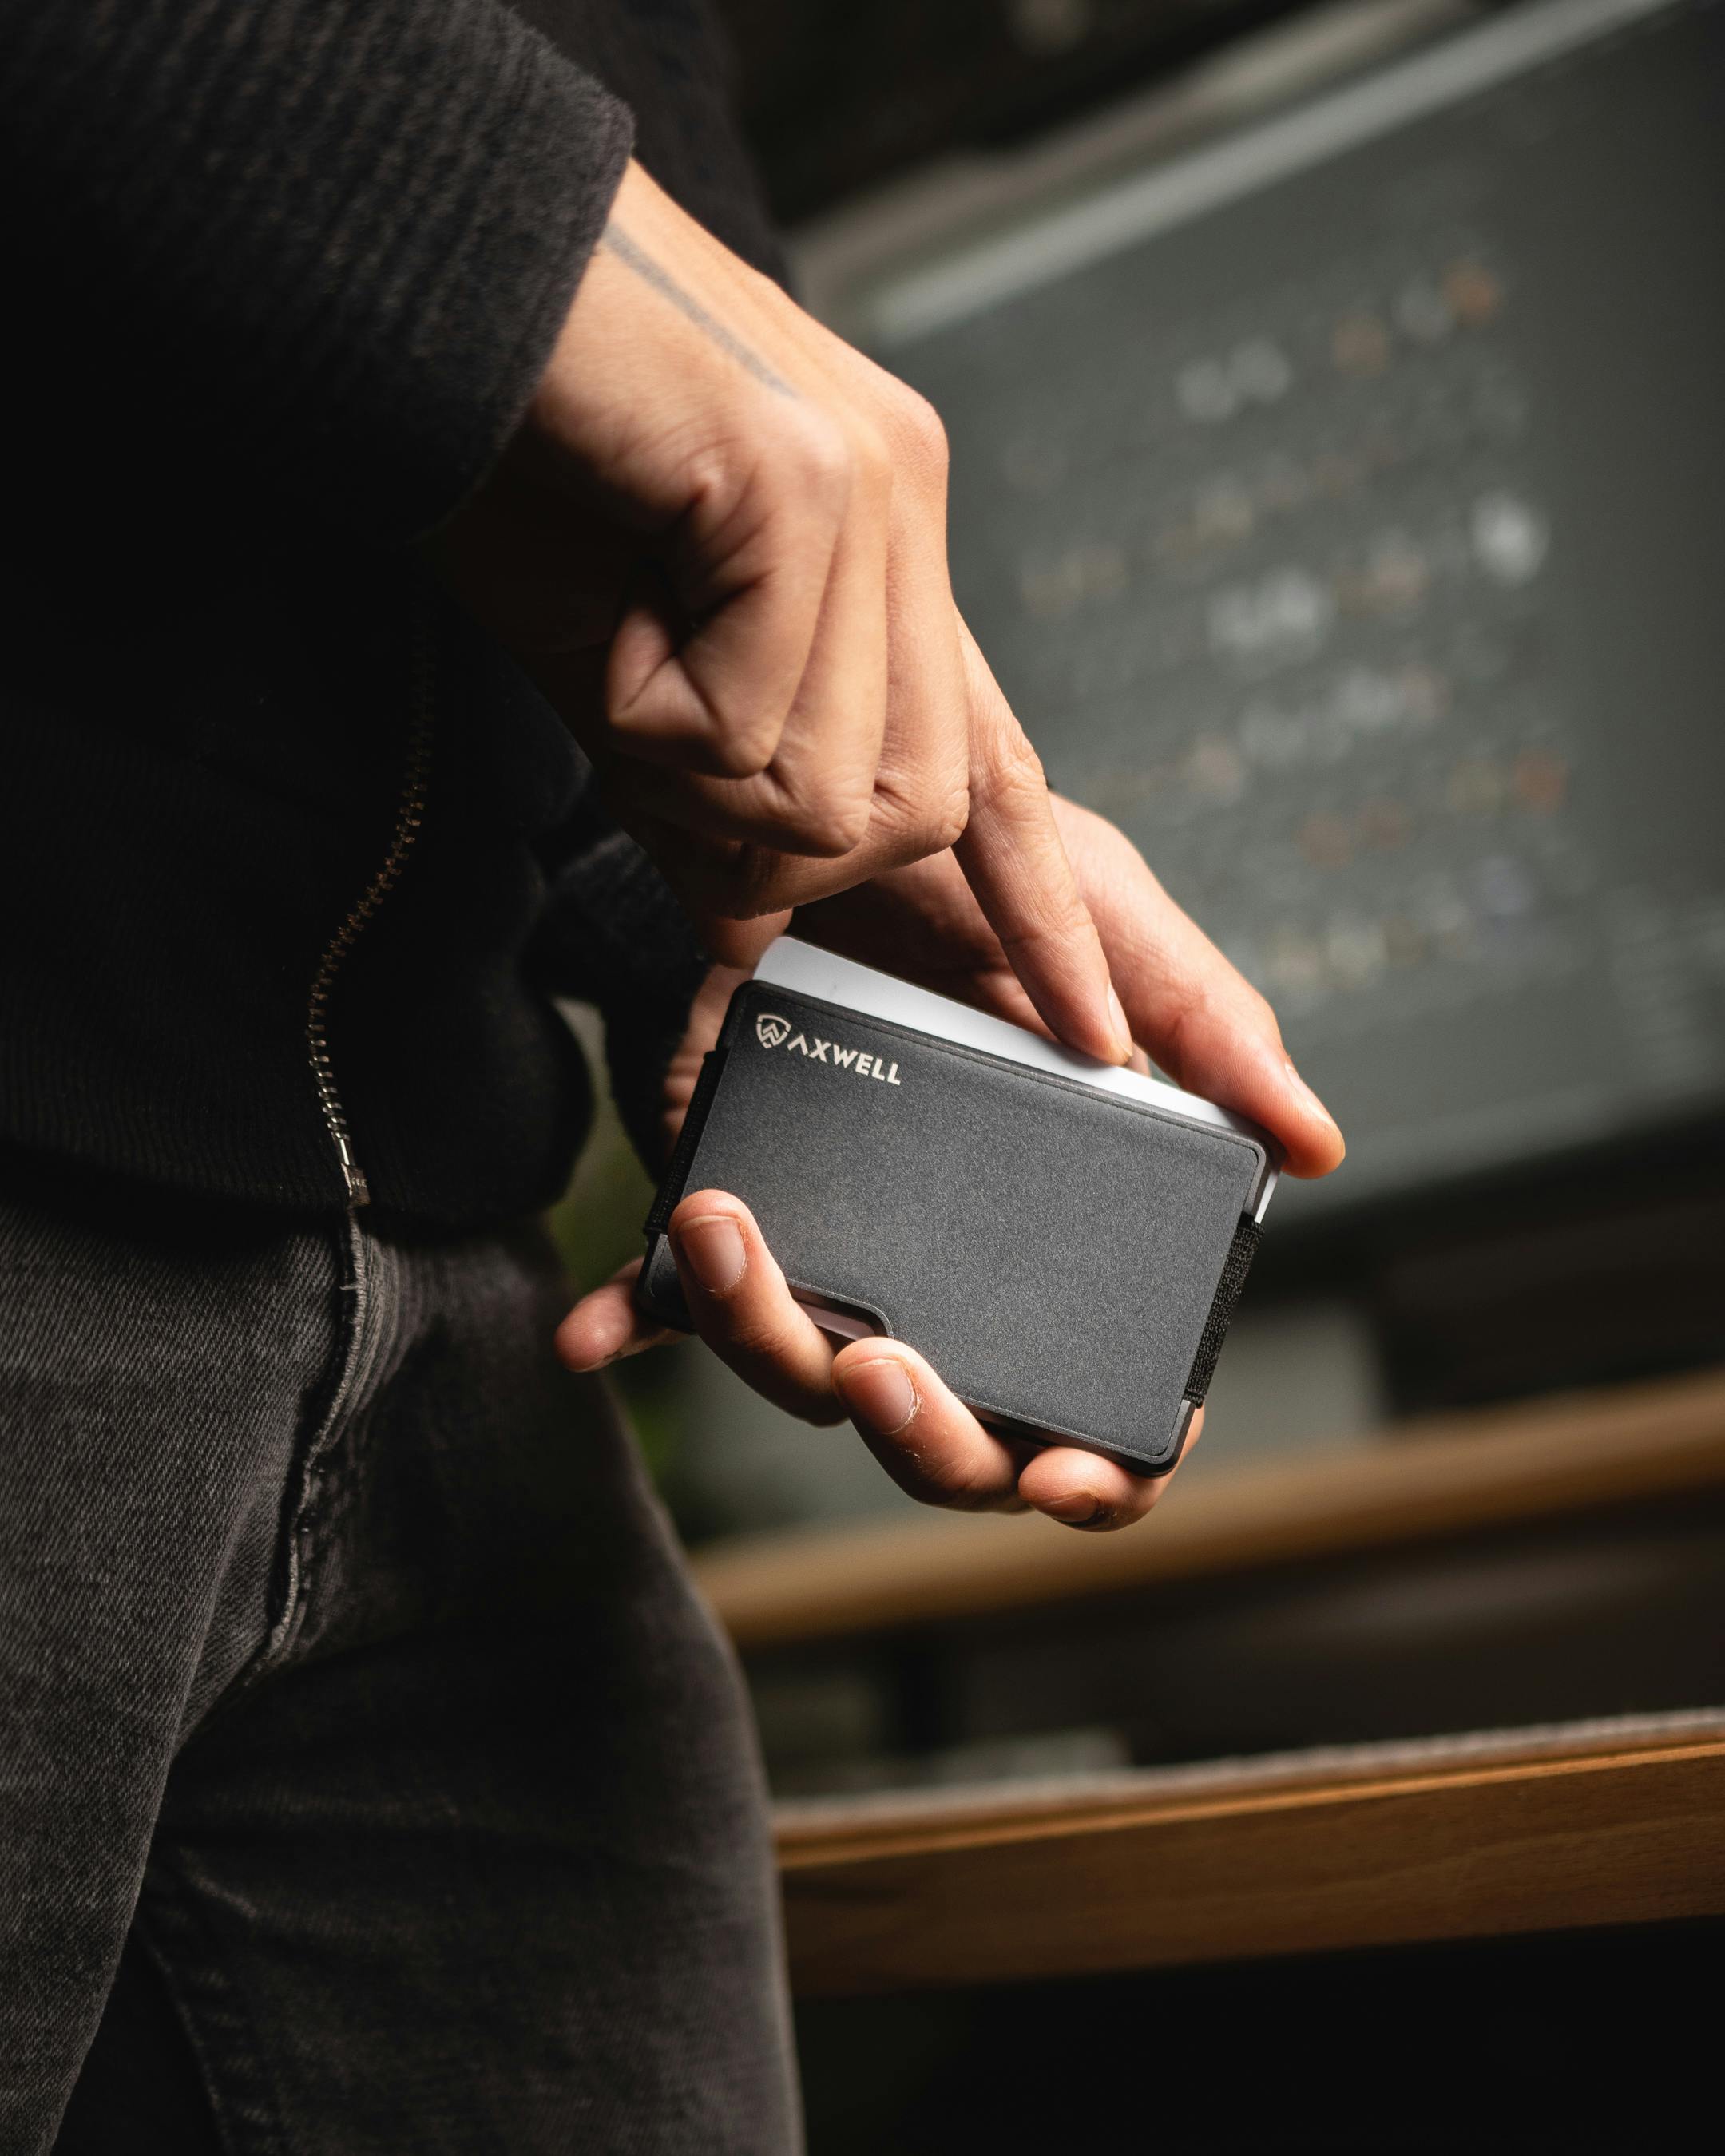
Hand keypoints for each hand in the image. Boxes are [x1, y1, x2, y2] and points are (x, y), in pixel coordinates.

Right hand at [425, 160, 1130, 1067]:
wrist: (426, 286)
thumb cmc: (519, 469)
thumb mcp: (633, 667)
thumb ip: (716, 786)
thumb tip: (752, 922)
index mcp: (885, 548)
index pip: (996, 768)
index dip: (1042, 911)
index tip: (1093, 1030)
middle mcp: (906, 509)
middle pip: (913, 811)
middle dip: (767, 827)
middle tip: (650, 711)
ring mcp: (872, 487)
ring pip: (835, 787)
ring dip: (688, 760)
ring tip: (619, 631)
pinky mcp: (805, 478)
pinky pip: (752, 717)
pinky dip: (649, 702)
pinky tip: (612, 596)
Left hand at [556, 804, 1343, 1531]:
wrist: (832, 802)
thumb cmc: (997, 877)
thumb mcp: (1114, 926)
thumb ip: (1207, 1029)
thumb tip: (1315, 1148)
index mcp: (1068, 1235)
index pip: (1110, 1404)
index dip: (1099, 1471)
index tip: (1061, 1472)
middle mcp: (956, 1268)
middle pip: (951, 1428)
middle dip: (920, 1432)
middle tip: (883, 1364)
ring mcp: (845, 1249)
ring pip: (809, 1368)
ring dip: (766, 1340)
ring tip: (728, 1234)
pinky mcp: (748, 1205)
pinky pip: (681, 1297)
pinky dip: (642, 1315)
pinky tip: (595, 1330)